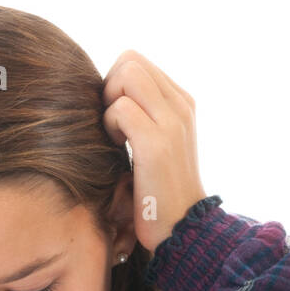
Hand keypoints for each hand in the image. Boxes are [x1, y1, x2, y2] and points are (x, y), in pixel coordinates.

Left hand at [102, 50, 207, 254]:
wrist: (183, 230)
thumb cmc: (159, 193)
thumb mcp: (157, 146)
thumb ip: (143, 114)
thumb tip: (106, 94)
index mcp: (182, 103)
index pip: (137, 62)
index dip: (115, 85)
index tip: (117, 120)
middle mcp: (181, 106)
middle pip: (129, 60)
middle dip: (109, 88)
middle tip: (112, 126)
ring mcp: (172, 122)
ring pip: (125, 74)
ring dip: (109, 104)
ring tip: (117, 137)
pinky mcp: (157, 143)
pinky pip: (120, 109)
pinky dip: (110, 126)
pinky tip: (118, 149)